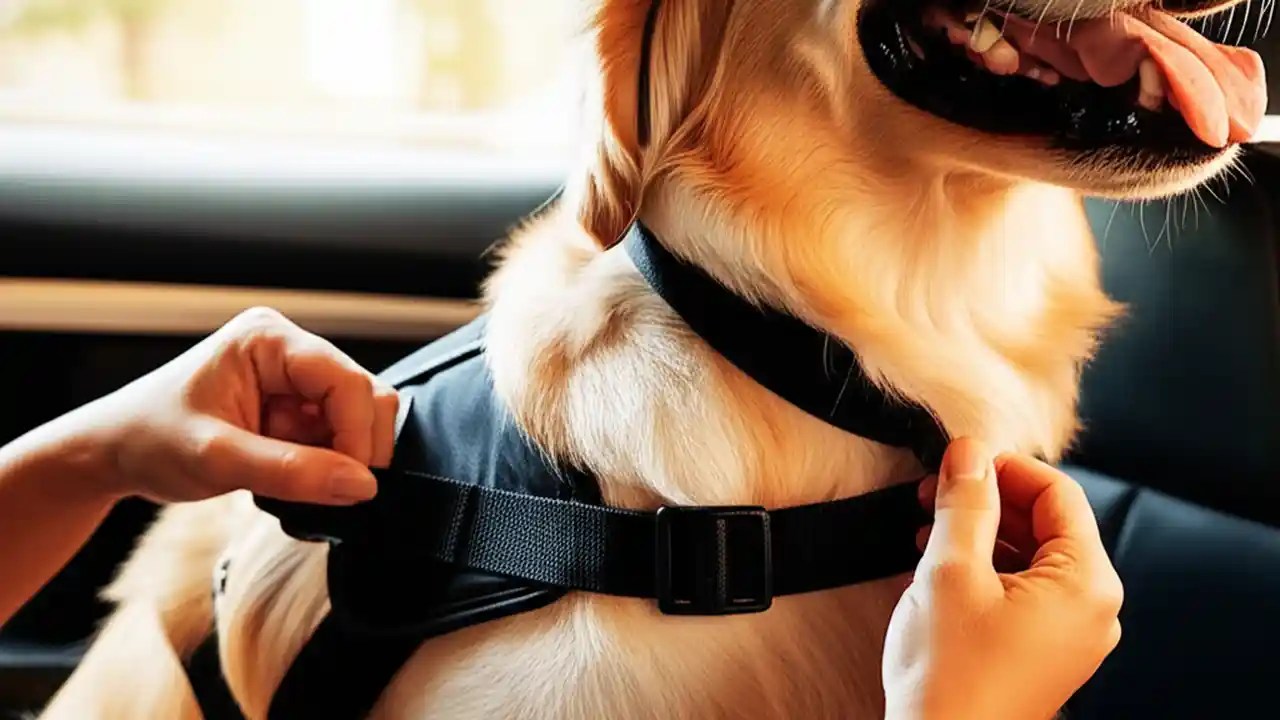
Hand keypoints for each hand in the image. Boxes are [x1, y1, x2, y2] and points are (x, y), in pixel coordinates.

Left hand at [79, 307, 398, 504]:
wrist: (115, 454)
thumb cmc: (148, 438)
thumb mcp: (217, 459)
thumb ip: (292, 472)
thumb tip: (360, 485)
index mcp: (269, 338)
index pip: (347, 381)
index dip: (357, 435)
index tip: (350, 484)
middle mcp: (289, 351)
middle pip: (364, 397)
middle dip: (355, 449)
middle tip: (327, 491)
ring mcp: (294, 381)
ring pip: (357, 421)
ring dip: (339, 461)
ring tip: (296, 486)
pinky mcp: (295, 410)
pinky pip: (337, 439)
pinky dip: (327, 469)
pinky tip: (294, 483)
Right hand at [882, 439, 1123, 719]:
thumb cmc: (950, 673)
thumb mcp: (950, 571)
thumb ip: (965, 504)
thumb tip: (969, 450)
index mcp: (1086, 584)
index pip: (1058, 494)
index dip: (1004, 468)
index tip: (956, 461)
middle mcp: (1092, 609)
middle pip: (1048, 523)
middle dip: (989, 500)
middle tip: (935, 489)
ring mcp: (1071, 634)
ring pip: (1032, 555)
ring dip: (982, 531)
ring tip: (929, 524)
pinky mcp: (1044, 651)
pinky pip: (1024, 588)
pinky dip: (987, 566)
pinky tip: (941, 561)